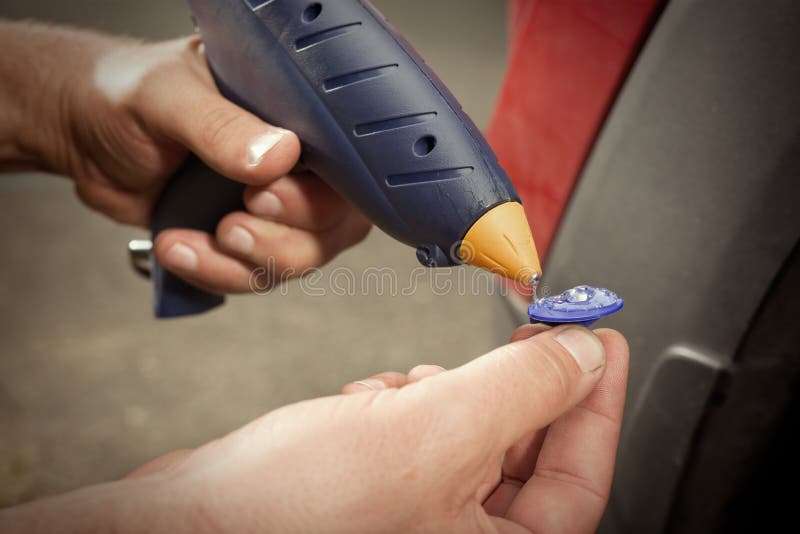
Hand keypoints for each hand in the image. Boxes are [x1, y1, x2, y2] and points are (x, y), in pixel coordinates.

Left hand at [1, 23, 369, 292]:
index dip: (319, 195)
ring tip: (191, 241)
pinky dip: (217, 274)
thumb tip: (279, 158)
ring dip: (247, 263)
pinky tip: (178, 249)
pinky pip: (254, 276)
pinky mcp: (245, 239)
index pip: (344, 166)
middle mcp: (298, 165)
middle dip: (282, 238)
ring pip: (299, 258)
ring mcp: (274, 207)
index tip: (264, 194)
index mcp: (295, 116)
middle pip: (333, 224)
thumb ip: (219, 126)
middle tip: (231, 224)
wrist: (84, 133)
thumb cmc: (125, 96)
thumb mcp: (165, 97)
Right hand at [1, 325, 627, 532]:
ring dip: (442, 392)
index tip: (601, 336)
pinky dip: (399, 403)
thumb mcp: (431, 435)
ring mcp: (412, 515)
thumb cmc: (284, 517)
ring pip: (466, 433)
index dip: (597, 397)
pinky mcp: (372, 487)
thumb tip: (582, 355)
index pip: (580, 475)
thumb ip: (520, 390)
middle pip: (524, 450)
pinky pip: (415, 431)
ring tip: (402, 388)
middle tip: (526, 331)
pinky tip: (364, 404)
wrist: (180, 523)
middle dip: (512, 388)